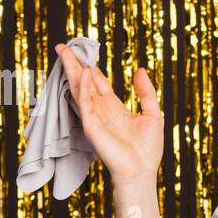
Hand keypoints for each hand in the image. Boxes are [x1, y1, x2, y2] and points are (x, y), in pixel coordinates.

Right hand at [55, 43, 162, 187]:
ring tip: (64, 52)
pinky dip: (84, 87)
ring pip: (80, 88)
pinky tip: (85, 72)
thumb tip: (140, 70)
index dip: (91, 67)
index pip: (99, 83)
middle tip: (63, 46)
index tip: (84, 52)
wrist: (141, 171)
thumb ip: (146, 92)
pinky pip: (85, 102)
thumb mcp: (153, 114)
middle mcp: (101, 111)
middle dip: (74, 64)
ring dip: (72, 70)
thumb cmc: (148, 149)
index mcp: (114, 108)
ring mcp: (94, 117)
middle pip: (85, 82)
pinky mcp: (91, 125)